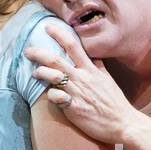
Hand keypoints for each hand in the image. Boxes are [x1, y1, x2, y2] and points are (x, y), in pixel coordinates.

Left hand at [24, 21, 141, 144]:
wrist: (123, 123)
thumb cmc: (115, 103)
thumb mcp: (108, 80)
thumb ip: (98, 67)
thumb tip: (94, 56)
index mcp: (91, 70)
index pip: (74, 45)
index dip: (59, 34)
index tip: (47, 26)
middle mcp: (83, 78)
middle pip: (56, 59)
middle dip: (38, 53)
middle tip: (27, 50)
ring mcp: (78, 93)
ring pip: (53, 76)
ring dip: (40, 72)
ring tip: (34, 74)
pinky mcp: (74, 108)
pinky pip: (57, 98)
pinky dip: (51, 95)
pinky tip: (51, 96)